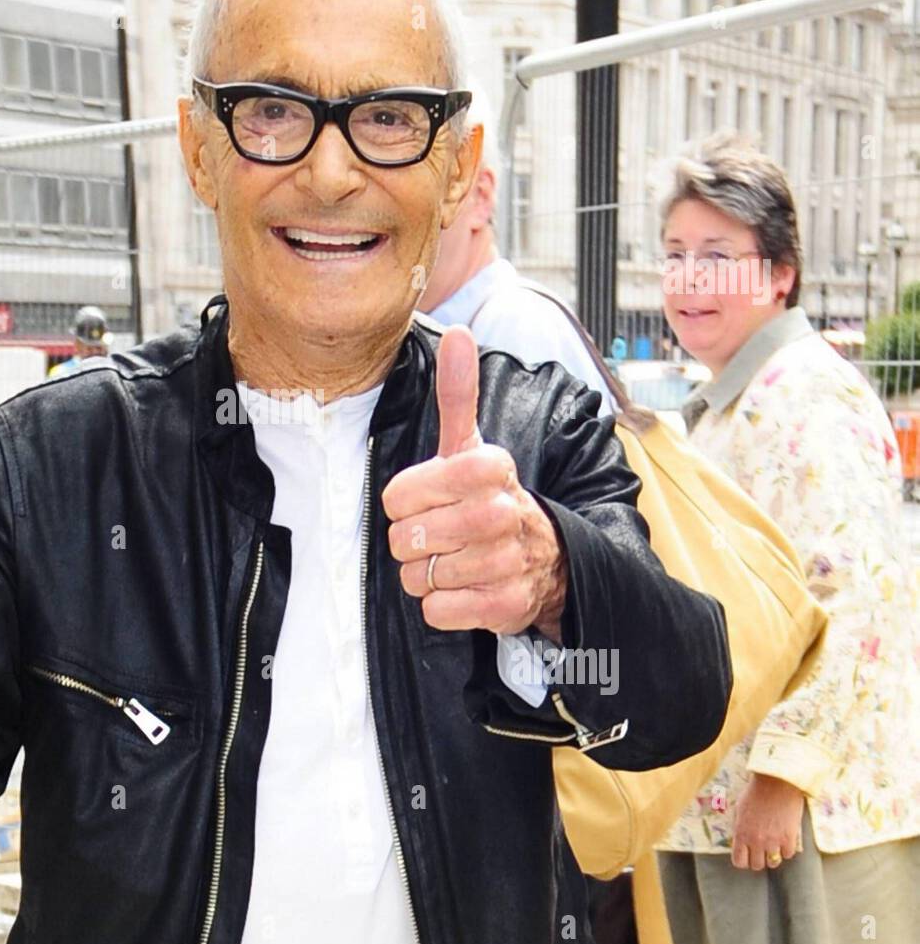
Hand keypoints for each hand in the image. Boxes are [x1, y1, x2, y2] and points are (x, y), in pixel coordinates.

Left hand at [381, 325, 566, 639]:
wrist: (545, 557)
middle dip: (412, 540)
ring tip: (454, 558)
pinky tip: (464, 587)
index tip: (429, 499)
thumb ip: (457, 393)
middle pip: (405, 538)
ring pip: (418, 576)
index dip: (404, 501)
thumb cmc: (488, 497)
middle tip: (439, 533)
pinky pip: (436, 610)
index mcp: (488, 468)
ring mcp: (506, 561)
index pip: (399, 494)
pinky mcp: (505, 606)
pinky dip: (440, 604)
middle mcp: (501, 512)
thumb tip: (458, 333)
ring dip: (425, 573)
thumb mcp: (471, 446)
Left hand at [731, 773, 805, 871]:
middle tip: (761, 849)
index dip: (743, 860)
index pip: (739, 861)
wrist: (777, 782)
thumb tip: (741, 840)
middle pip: (757, 865)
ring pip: (773, 863)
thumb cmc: (756, 792)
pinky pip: (787, 855)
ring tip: (774, 845)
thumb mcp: (740, 809)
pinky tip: (785, 839)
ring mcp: (773, 841)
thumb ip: (740, 827)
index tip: (747, 855)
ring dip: (773, 856)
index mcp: (741, 833)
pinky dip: (786, 849)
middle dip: (758, 858)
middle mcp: (756, 841)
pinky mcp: (789, 839)